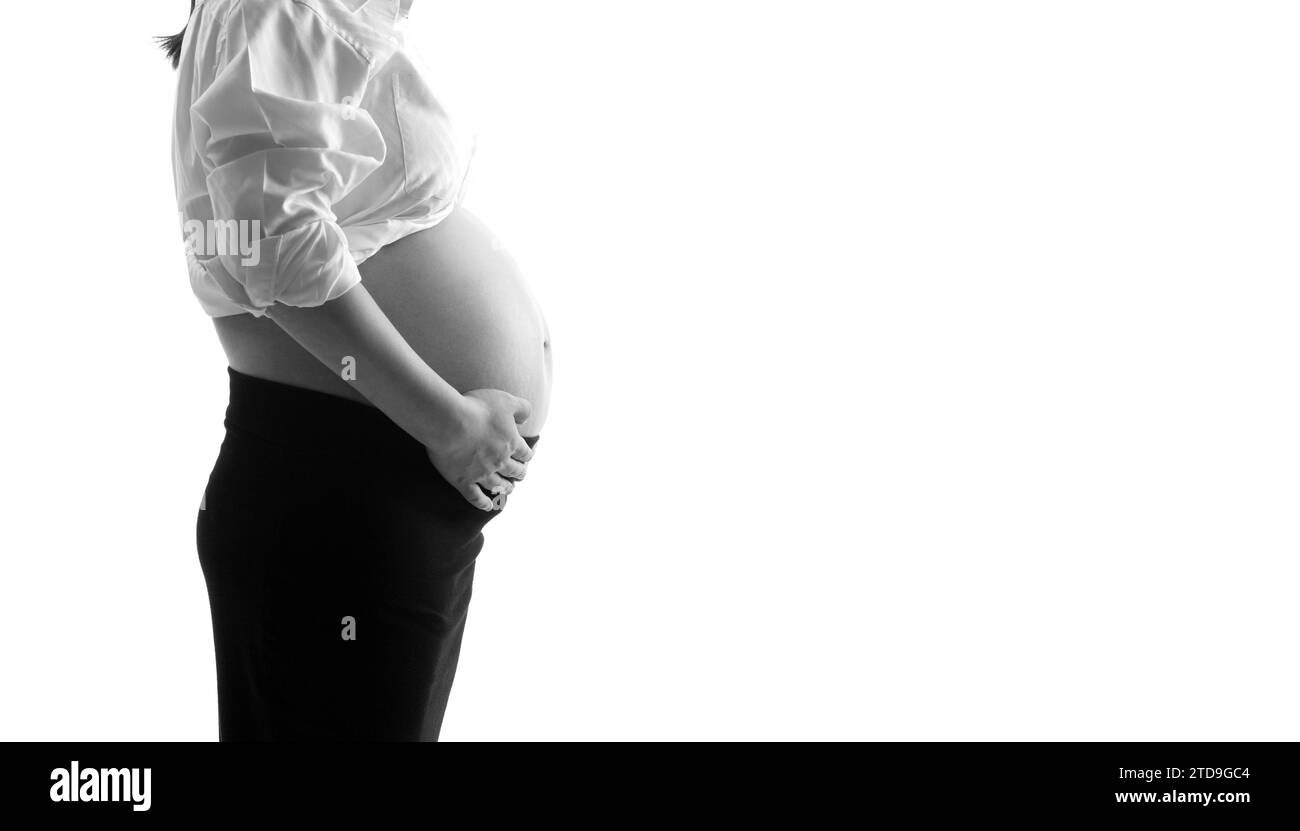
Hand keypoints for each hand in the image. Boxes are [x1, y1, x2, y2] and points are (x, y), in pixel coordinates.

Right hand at [425, 389, 533, 509]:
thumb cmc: (478, 409)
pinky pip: (476, 498)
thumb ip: (522, 408)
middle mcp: (500, 462)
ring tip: (508, 489)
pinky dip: (483, 503)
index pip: (525, 453)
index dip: (527, 455)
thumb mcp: (506, 400)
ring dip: (506, 488)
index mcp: (511, 443)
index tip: (527, 456)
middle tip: (520, 474)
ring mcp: (482, 474)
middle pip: (515, 471)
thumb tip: (527, 419)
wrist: (450, 422)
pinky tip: (488, 506)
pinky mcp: (463, 481)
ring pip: (499, 486)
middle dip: (519, 473)